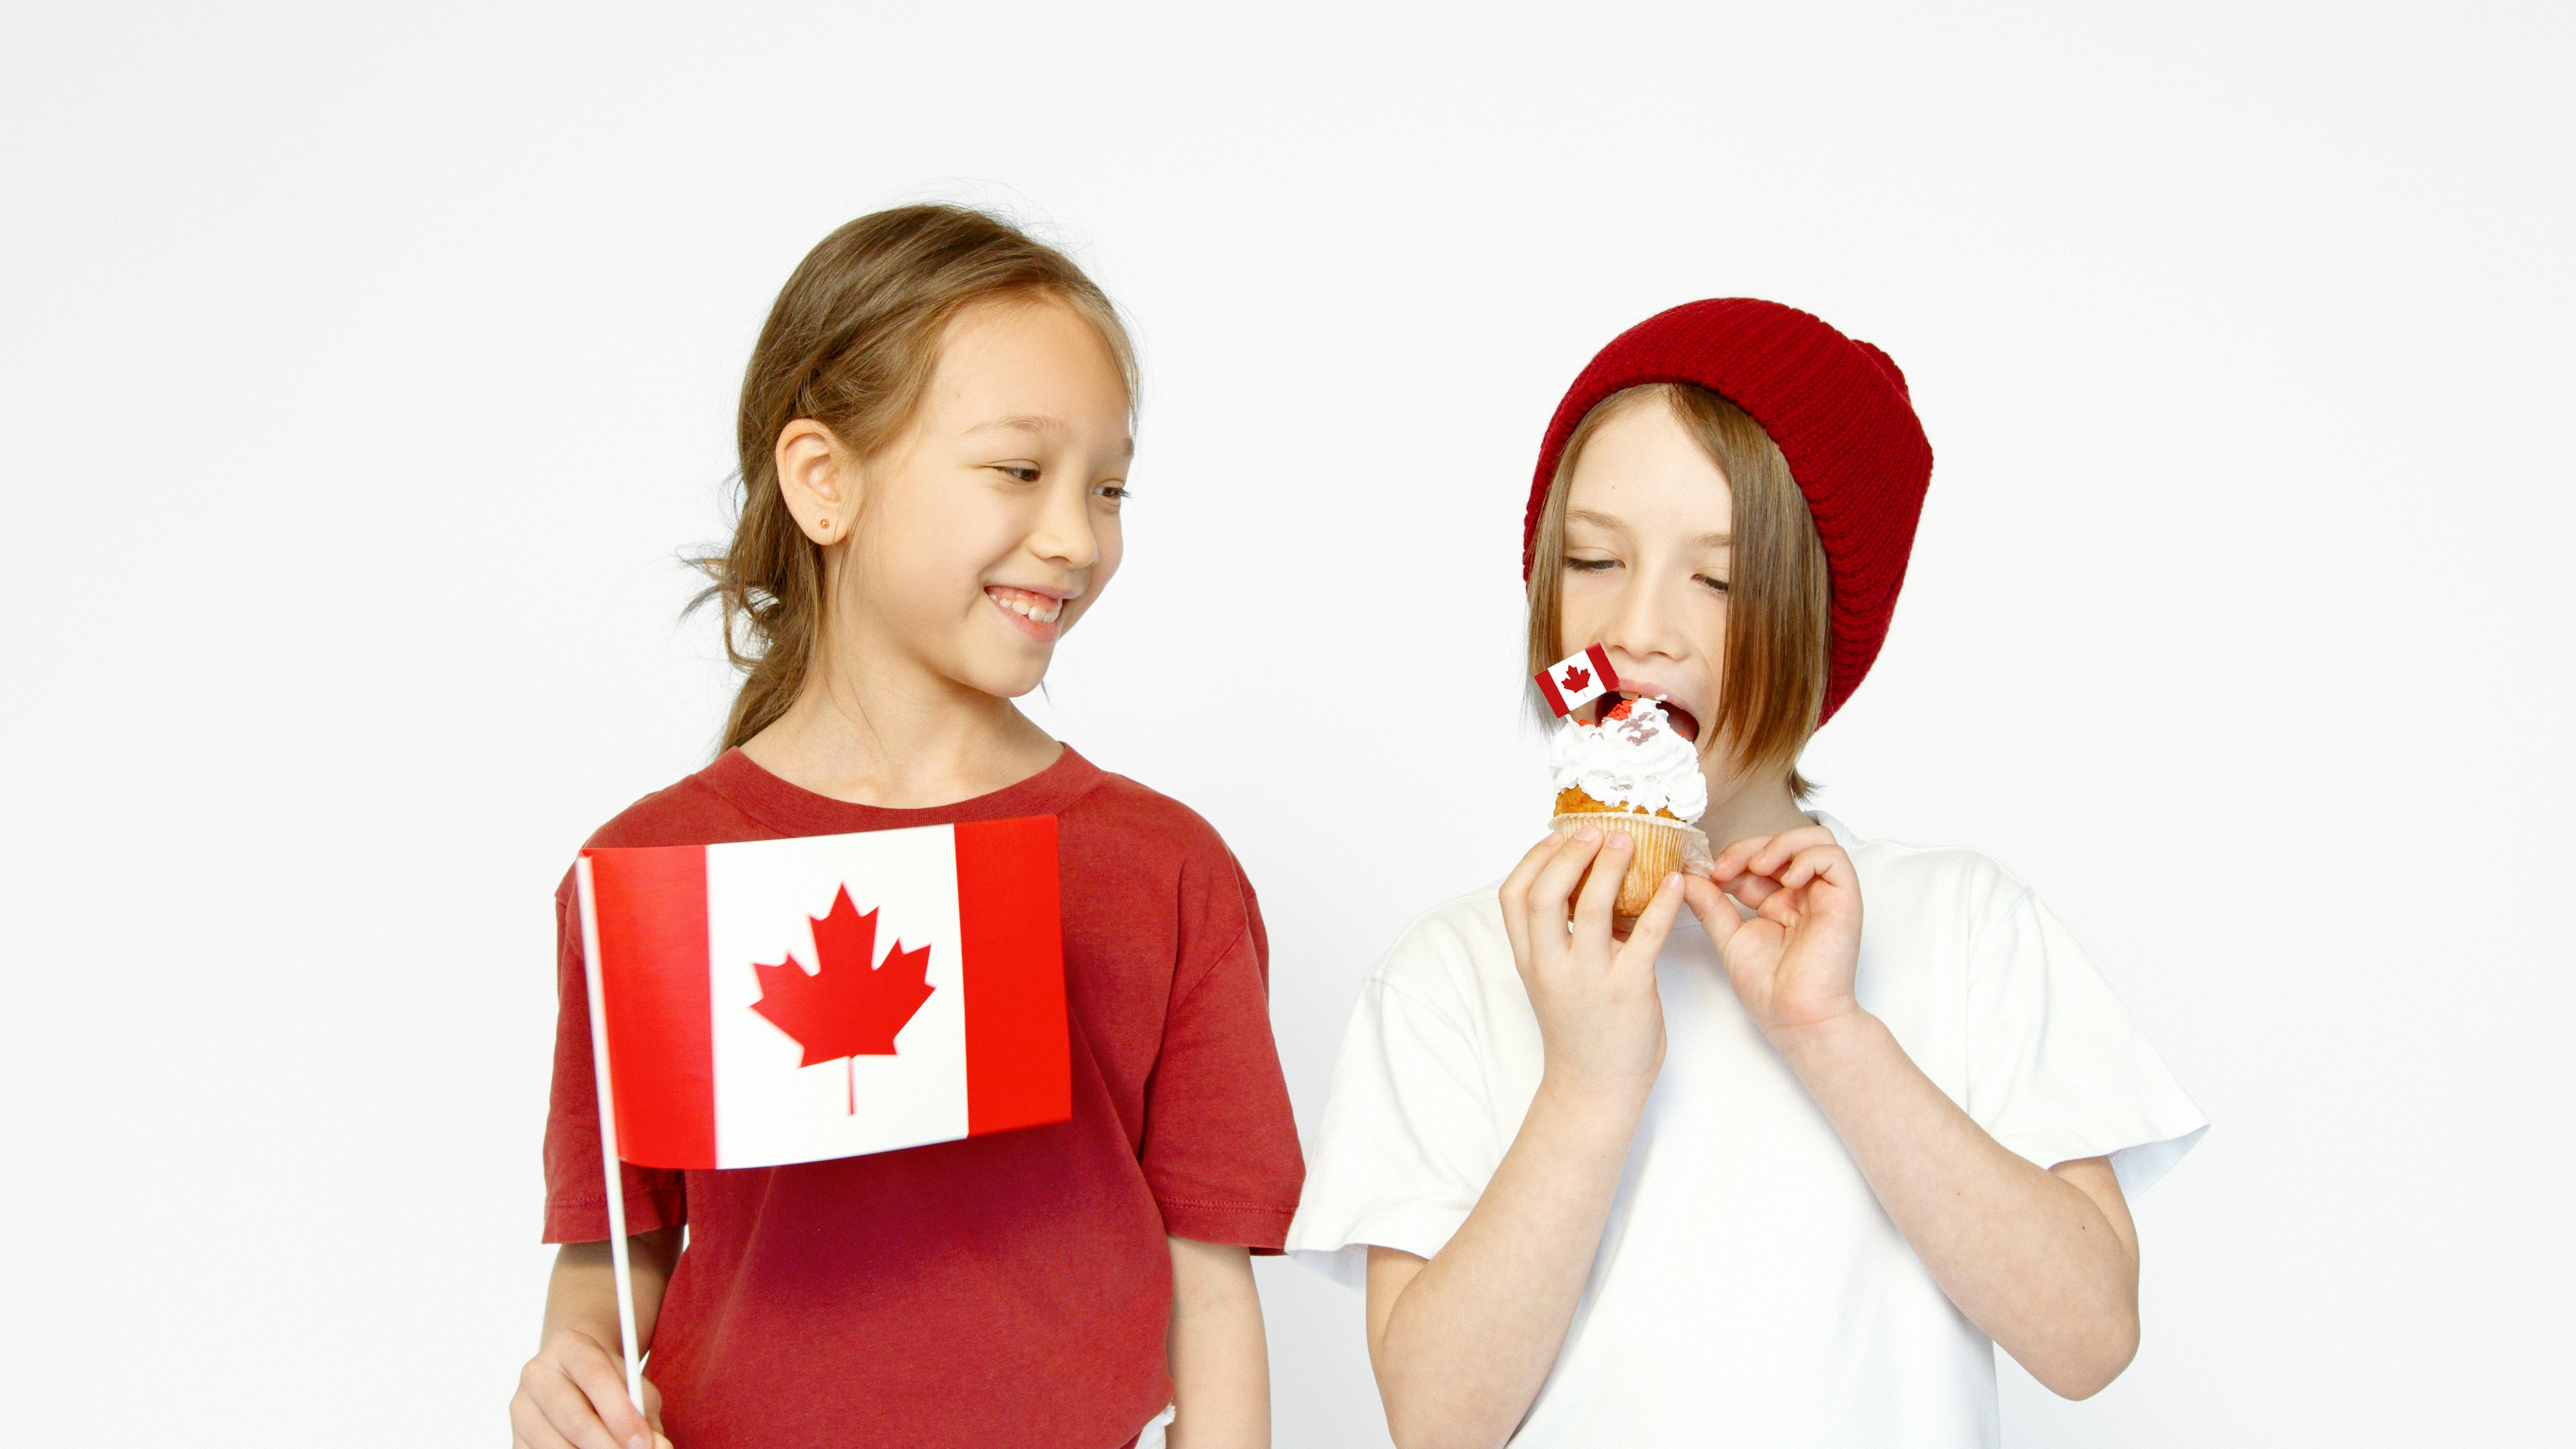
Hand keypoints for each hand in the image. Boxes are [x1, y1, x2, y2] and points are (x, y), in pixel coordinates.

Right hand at [511, 1328, 668, 1448]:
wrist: (571, 1376)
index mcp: (568, 1347)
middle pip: (573, 1417)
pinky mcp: (515, 1436)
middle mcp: (537, 1373)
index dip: (621, 1414)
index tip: (642, 1442)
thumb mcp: (633, 1383)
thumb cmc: (609, 1380)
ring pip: (552, 1445)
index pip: (595, 1377)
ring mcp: (520, 1407)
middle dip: (606, 1445)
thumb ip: (645, 1412)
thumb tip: (658, 1447)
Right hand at [1499, 828, 1687, 1104]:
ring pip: (1590, 908)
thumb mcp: (1552, 980)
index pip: (1514, 897)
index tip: (1558, 837)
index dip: (1533, 859)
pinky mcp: (1628, 990)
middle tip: (1597, 831)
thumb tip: (1585, 884)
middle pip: (1544, 894)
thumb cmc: (1580, 1030)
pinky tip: (1676, 882)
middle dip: (1569, 854)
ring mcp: (1588, 979)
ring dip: (1610, 867)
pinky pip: (1647, 936)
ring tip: (1628, 843)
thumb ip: (1559, 939)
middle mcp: (1551, 966)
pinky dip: (1663, 903)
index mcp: (1530, 960)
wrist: (1594, 1087)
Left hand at [1681, 824, 1863, 1043]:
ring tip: (1758, 867)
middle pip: (1783, 844)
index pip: (1758, 860)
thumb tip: (1687, 877)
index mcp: (1778, 903)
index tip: (1708, 874)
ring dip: (1781, 844)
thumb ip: (1711, 905)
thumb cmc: (1769, 988)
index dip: (1733, 858)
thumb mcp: (1729, 937)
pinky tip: (1787, 880)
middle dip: (1750, 847)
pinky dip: (1808, 858)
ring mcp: (1825, 896)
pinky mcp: (1845, 899)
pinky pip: (1834, 857)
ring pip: (1814, 841)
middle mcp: (1803, 895)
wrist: (1796, 1016)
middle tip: (1724, 867)